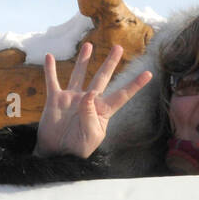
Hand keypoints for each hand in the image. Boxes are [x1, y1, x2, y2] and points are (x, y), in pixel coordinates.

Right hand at [35, 42, 151, 158]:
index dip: (135, 85)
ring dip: (84, 60)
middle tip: (118, 47)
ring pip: (79, 75)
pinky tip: (49, 56)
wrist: (56, 154)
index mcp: (102, 111)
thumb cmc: (78, 149)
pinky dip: (50, 69)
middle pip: (102, 78)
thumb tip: (89, 94)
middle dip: (110, 63)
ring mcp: (72, 98)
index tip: (149, 74)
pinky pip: (53, 81)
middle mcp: (88, 101)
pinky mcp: (55, 100)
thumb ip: (90, 115)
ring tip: (88, 45)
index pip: (122, 95)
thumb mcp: (90, 136)